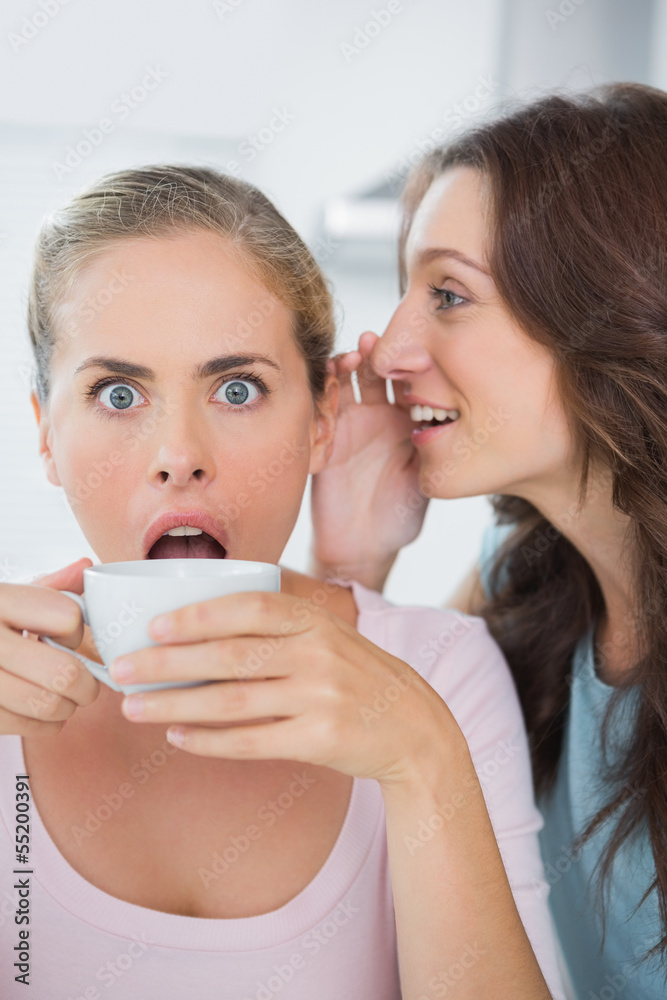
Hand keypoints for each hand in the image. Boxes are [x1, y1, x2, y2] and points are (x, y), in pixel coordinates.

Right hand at [0, 558, 99, 735]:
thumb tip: (85, 566)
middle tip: (86, 684)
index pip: (66, 617)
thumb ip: (49, 586)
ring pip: (46, 704)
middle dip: (86, 685)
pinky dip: (45, 725)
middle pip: (62, 672)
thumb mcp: (8, 597)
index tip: (68, 639)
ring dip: (67, 707)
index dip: (76, 632)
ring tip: (65, 699)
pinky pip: (25, 726)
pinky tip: (43, 713)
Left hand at [111, 590, 452, 788]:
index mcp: (315, 620)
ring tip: (135, 708)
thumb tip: (198, 620)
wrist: (413, 726)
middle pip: (230, 657)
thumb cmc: (355, 675)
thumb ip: (278, 624)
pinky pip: (252, 742)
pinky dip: (210, 741)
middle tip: (123, 669)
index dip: (199, 615)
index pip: (249, 608)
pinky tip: (179, 738)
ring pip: (233, 702)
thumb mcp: (327, 634)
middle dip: (168, 663)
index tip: (155, 625)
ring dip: (176, 706)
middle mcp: (318, 654)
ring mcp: (321, 697)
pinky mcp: (321, 739)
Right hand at [310, 332, 427, 589]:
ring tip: (352, 357)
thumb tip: (440, 413)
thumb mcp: (422, 478)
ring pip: (345, 382)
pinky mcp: (324, 439)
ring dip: (346, 365)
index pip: (407, 380)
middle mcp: (377, 418)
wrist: (362, 547)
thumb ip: (428, 446)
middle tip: (375, 342)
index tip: (414, 351)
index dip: (409, 363)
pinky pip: (320, 407)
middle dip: (375, 353)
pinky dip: (323, 390)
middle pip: (374, 371)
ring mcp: (349, 425)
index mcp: (405, 422)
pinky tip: (329, 382)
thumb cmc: (398, 517)